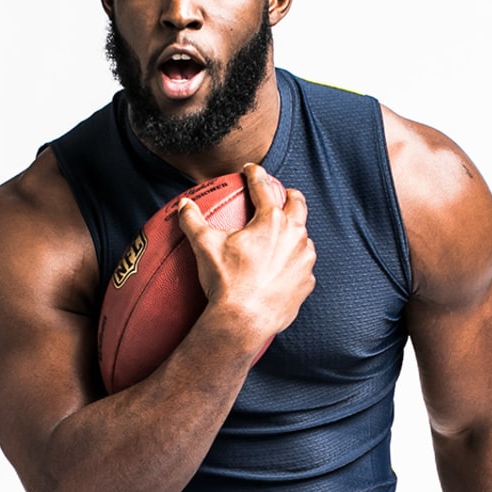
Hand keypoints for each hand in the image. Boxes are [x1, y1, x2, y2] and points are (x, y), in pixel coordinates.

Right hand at [178, 164, 316, 350]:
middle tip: (281, 194)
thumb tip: (185, 205)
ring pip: (303, 237)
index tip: (252, 170)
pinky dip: (293, 263)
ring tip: (282, 234)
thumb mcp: (205, 246)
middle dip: (289, 196)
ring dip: (294, 232)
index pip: (264, 188)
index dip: (256, 175)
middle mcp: (294, 236)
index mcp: (272, 221)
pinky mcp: (306, 283)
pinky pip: (302, 267)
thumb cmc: (226, 282)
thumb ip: (193, 221)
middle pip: (298, 205)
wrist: (242, 321)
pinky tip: (282, 268)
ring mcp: (303, 260)